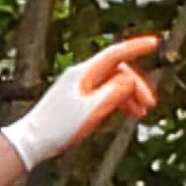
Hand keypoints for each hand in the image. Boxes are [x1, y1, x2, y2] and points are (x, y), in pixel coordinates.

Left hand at [1, 35, 159, 170]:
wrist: (31, 142)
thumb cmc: (57, 127)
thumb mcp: (92, 110)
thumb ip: (114, 92)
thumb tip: (130, 80)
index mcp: (83, 74)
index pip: (115, 54)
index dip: (136, 47)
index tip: (154, 43)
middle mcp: (80, 76)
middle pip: (117, 71)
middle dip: (136, 85)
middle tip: (149, 104)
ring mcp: (77, 87)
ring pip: (111, 83)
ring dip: (129, 95)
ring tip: (140, 112)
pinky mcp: (75, 99)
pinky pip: (103, 93)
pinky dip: (117, 101)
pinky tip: (125, 112)